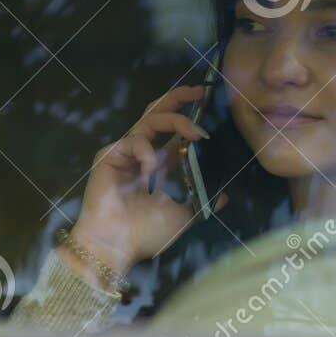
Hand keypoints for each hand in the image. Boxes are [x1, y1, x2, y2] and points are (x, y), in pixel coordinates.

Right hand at [68, 85, 226, 278]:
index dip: (191, 115)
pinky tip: (152, 170)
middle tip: (200, 91)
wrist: (116, 245)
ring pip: (150, 119)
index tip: (210, 103)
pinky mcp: (110, 155)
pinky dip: (147, 150)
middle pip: (160, 113)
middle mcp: (144, 153)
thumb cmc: (146, 233)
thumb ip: (202, 201)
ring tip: (195, 132)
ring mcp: (126, 152)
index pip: (175, 131)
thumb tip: (225, 195)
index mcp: (160, 163)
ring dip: (175, 120)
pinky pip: (133, 140)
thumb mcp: (185, 216)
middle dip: (180, 98)